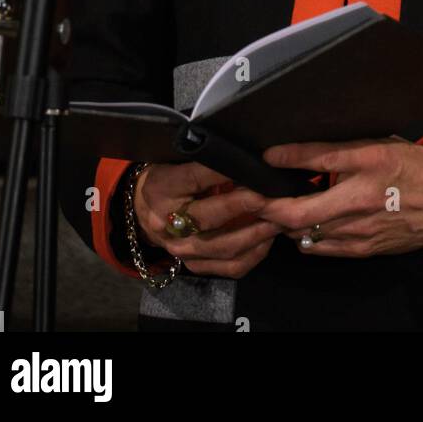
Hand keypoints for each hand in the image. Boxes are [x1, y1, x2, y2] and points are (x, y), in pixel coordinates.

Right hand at [134, 161, 280, 277]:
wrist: (143, 211)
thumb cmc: (169, 177)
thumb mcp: (177, 162)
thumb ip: (205, 162)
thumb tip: (245, 155)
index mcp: (162, 188)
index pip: (195, 178)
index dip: (224, 172)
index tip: (251, 166)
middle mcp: (168, 223)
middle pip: (209, 216)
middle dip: (243, 205)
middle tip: (270, 195)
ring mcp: (182, 249)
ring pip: (224, 246)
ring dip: (256, 233)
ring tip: (279, 218)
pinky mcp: (195, 266)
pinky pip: (230, 267)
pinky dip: (254, 254)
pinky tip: (269, 238)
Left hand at [255, 136, 422, 257]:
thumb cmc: (412, 169)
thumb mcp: (380, 144)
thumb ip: (345, 149)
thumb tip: (307, 149)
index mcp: (370, 160)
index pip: (320, 158)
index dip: (288, 156)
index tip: (268, 155)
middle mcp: (362, 196)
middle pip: (301, 210)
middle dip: (270, 206)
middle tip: (254, 197)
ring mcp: (361, 227)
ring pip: (305, 232)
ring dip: (284, 223)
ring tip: (272, 210)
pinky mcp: (362, 248)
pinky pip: (320, 247)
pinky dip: (304, 236)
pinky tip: (300, 226)